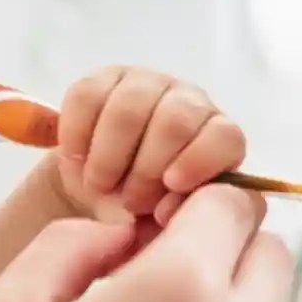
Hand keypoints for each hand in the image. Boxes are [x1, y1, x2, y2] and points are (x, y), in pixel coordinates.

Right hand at [56, 66, 245, 224]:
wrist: (105, 188)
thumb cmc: (147, 209)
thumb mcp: (169, 222)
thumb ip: (179, 217)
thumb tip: (167, 211)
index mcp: (218, 139)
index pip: (224, 137)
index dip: (199, 160)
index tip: (172, 185)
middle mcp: (190, 103)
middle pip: (175, 121)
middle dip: (147, 168)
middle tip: (130, 201)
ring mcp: (149, 85)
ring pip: (130, 106)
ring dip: (109, 155)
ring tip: (100, 184)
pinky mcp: (105, 79)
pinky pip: (88, 96)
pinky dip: (78, 134)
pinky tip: (78, 160)